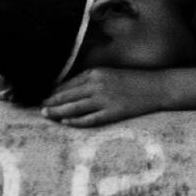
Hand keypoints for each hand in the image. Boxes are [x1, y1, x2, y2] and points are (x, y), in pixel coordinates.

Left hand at [41, 68, 164, 126]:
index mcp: (96, 72)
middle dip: (51, 102)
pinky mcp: (113, 112)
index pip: (68, 83)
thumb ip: (92, 79)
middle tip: (39, 108)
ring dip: (58, 112)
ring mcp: (105, 99)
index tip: (44, 96)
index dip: (54, 91)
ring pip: (74, 107)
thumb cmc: (133, 80)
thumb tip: (72, 88)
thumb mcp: (111, 73)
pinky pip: (90, 119)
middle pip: (67, 95)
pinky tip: (66, 122)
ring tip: (46, 115)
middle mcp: (98, 84)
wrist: (156, 86)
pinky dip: (76, 121)